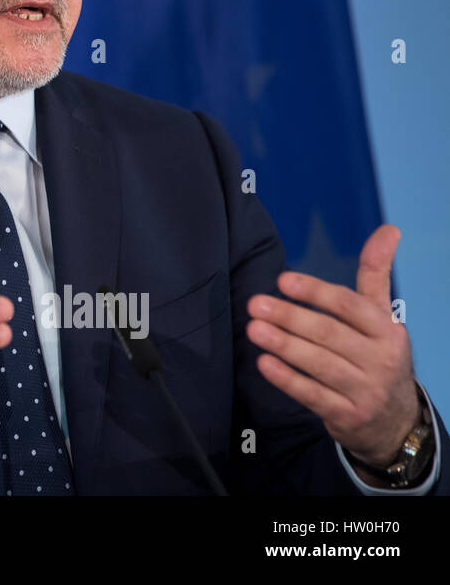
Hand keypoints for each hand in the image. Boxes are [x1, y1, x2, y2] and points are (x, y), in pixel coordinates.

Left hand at [246, 224, 420, 469]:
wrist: (394, 419)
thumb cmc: (377, 355)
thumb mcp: (381, 316)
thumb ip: (376, 273)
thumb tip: (388, 229)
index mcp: (387, 330)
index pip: (351, 307)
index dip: (316, 292)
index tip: (283, 280)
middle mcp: (380, 360)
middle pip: (330, 334)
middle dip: (290, 317)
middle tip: (254, 303)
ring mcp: (365, 390)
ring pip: (320, 364)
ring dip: (284, 345)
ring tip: (254, 329)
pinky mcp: (347, 416)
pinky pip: (313, 396)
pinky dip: (288, 380)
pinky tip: (264, 363)